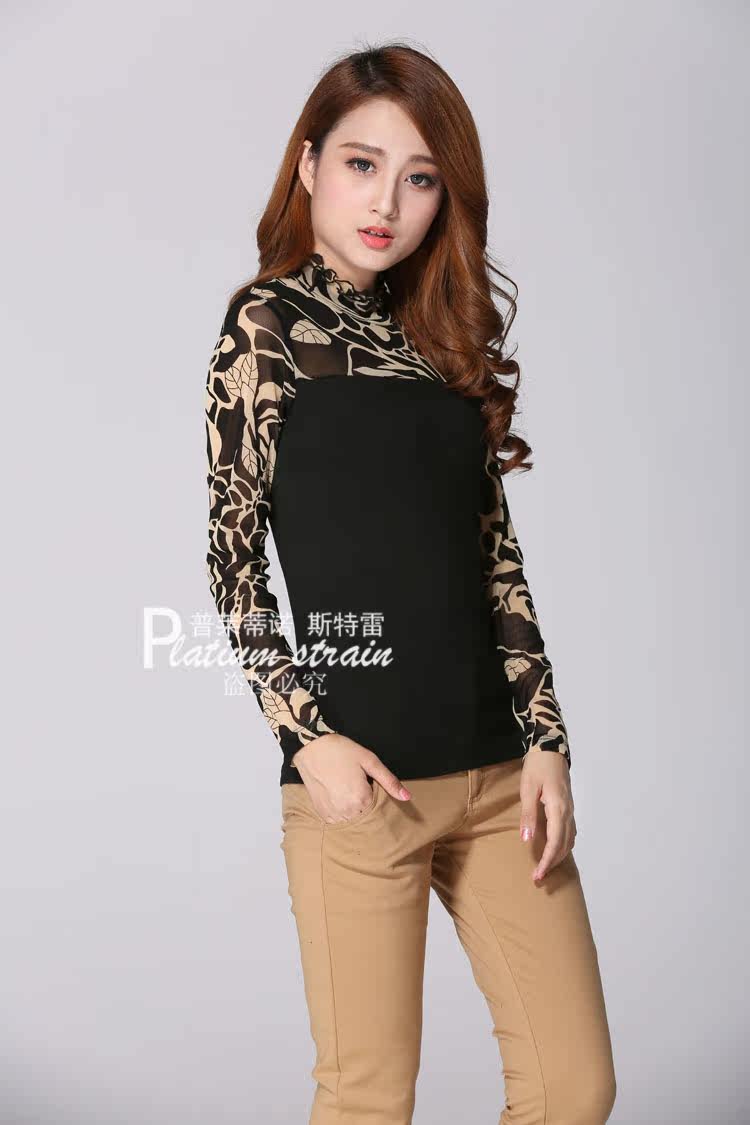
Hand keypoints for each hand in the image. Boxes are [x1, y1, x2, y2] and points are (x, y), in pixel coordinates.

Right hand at [290, 734, 410, 824]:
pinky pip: (338, 820)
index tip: (369, 784)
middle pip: (365, 816)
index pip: (378, 809)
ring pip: (352, 820)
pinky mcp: (322, 814)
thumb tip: (407, 797)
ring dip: (353, 810)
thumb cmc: (342, 751)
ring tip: (346, 788)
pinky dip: (341, 812)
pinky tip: (338, 795)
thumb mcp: (369, 761)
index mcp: (361, 799)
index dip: (376, 796)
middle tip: (356, 784)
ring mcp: (333, 814)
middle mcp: (347, 812)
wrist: (311, 747)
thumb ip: (389, 781)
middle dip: (366, 805)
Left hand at [519, 750, 575, 883]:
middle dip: (552, 863)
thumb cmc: (537, 767)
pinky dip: (563, 845)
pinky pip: (569, 832)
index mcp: (558, 809)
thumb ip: (528, 815)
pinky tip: (554, 849)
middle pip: (564, 845)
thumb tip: (527, 840)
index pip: (555, 843)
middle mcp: (568, 812)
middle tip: (538, 878)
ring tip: (545, 867)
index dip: (546, 861)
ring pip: (569, 840)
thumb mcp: (528, 789)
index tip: (537, 875)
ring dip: (558, 856)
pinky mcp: (568, 807)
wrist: (551, 749)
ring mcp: (570, 810)